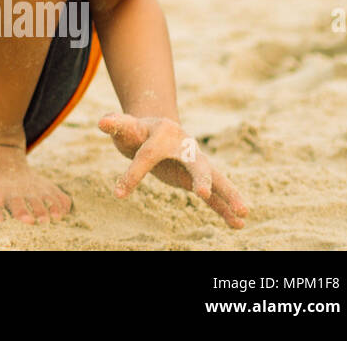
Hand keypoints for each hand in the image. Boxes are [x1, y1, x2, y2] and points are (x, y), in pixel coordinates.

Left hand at [97, 113, 248, 228]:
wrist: (155, 130)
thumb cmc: (136, 131)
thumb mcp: (126, 127)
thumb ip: (116, 124)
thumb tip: (102, 122)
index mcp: (164, 133)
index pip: (148, 155)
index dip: (132, 174)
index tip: (118, 192)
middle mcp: (186, 146)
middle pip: (196, 163)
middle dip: (199, 177)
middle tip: (200, 192)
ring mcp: (195, 162)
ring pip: (215, 179)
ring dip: (228, 195)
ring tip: (244, 213)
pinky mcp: (196, 178)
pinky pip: (214, 195)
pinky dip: (225, 208)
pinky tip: (238, 224)